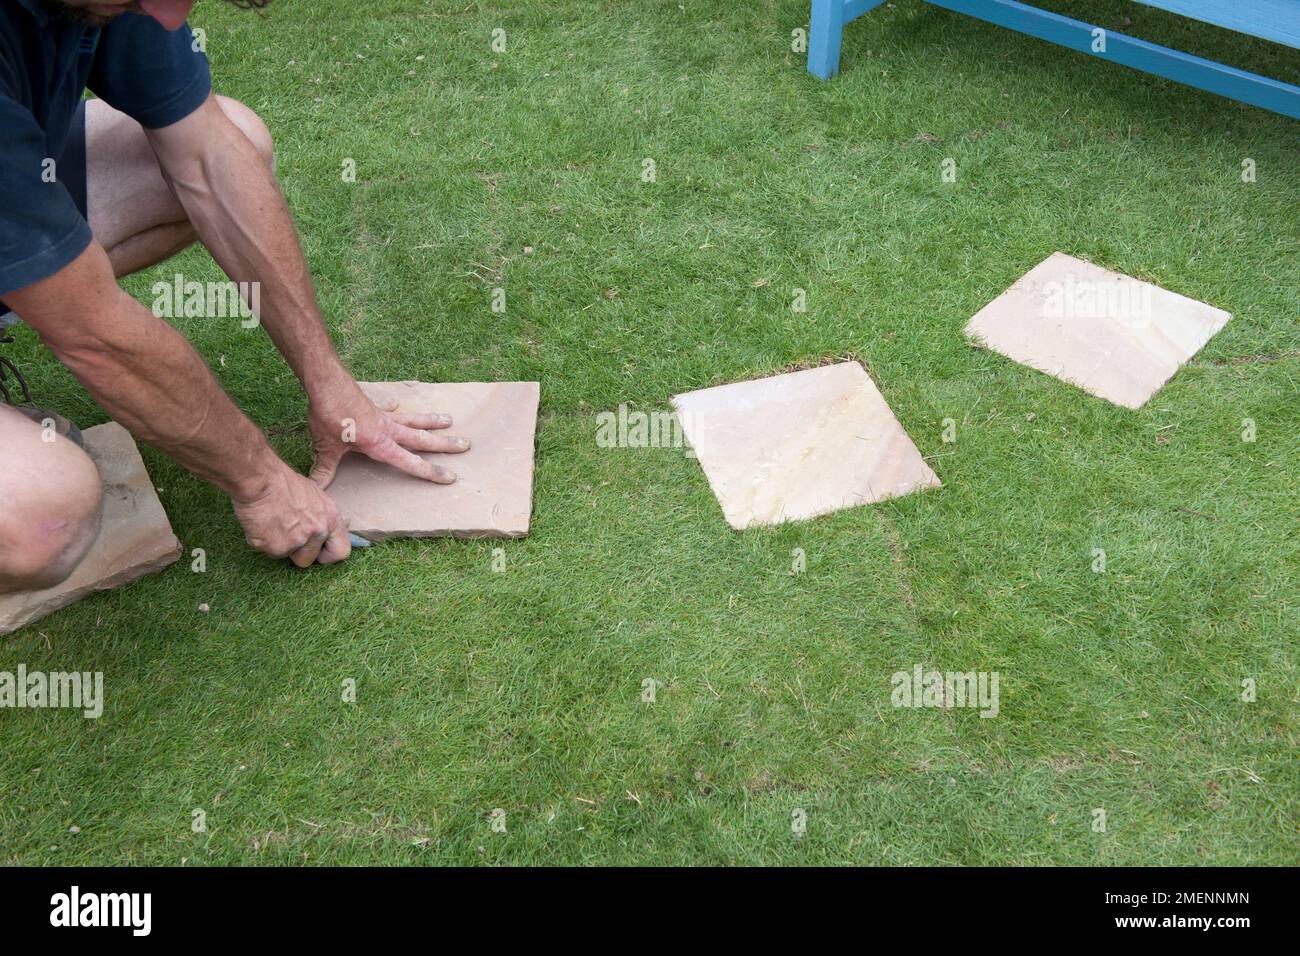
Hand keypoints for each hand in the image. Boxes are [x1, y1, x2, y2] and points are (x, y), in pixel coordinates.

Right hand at [232, 464, 351, 565]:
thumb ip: (320, 517)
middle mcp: (319, 532)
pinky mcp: (278, 547)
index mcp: (331, 519)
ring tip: (272, 525)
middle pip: (308, 560)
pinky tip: (261, 524)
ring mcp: (299, 541)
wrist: (261, 479)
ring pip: (287, 557)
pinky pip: (270, 552)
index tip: (315, 552)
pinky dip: (263, 542)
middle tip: (284, 535)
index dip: (326, 555)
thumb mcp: (314, 496)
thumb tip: (319, 528)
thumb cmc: (283, 483)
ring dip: (279, 546)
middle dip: (296, 553)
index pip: (341, 551)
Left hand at [306, 381, 469, 488]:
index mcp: (381, 444)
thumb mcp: (325, 448)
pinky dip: (393, 407)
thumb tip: (316, 490)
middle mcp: (387, 429)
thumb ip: (323, 470)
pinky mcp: (372, 403)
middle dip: (444, 444)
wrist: (326, 383)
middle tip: (465, 445)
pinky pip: (387, 407)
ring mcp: (382, 414)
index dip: (430, 472)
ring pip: (413, 420)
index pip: (410, 462)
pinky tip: (398, 405)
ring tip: (449, 419)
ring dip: (431, 421)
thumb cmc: (329, 416)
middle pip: (422, 439)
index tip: (450, 476)